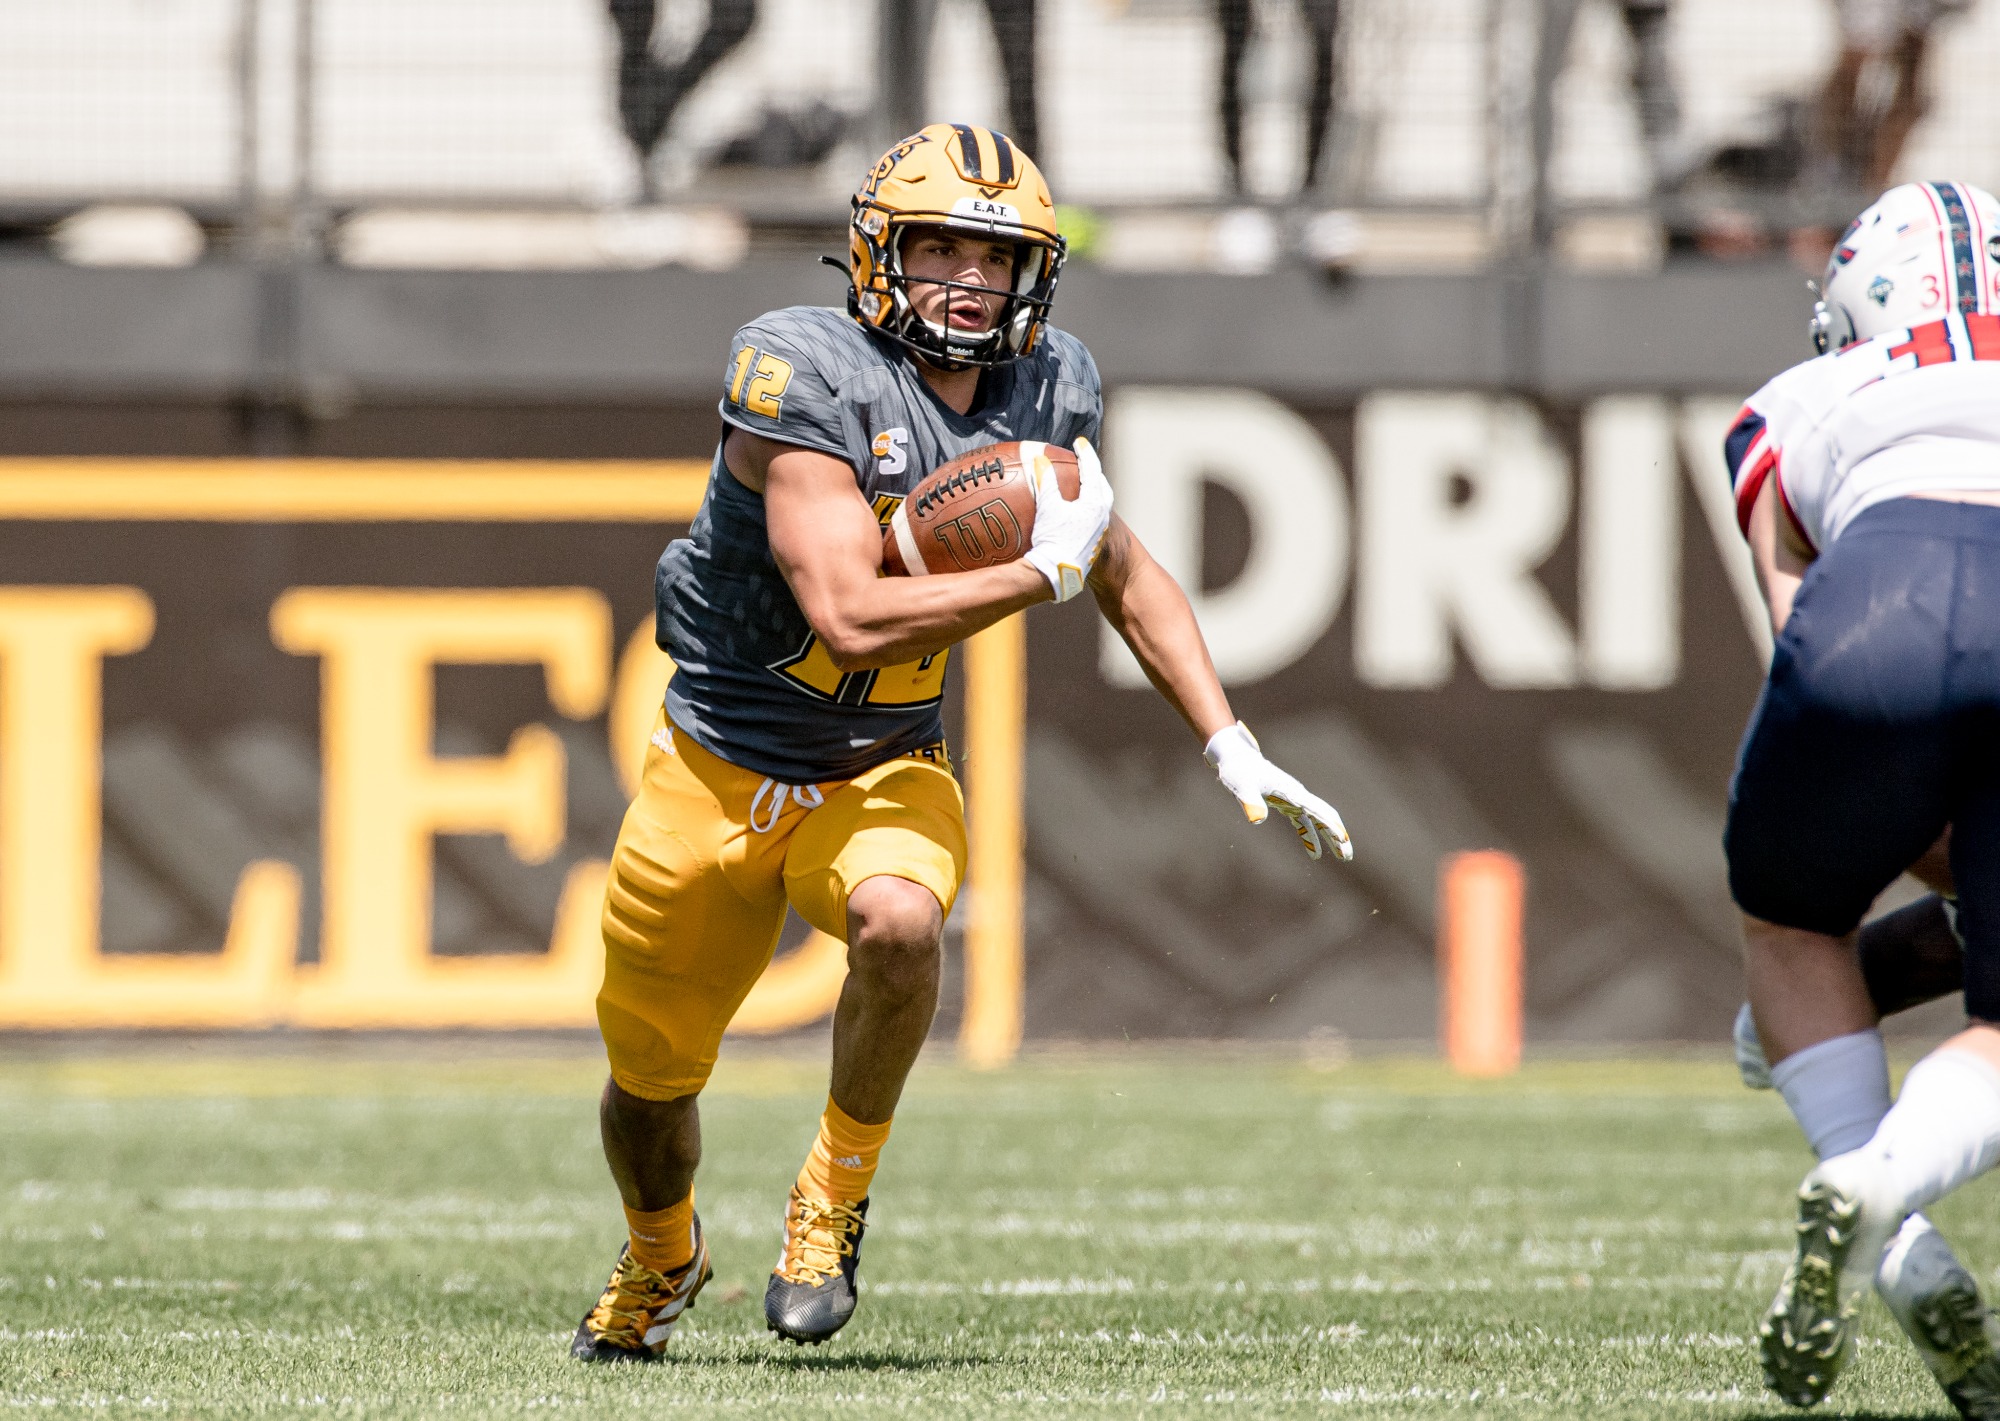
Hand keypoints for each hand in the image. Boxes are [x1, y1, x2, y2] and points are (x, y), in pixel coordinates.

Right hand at [1022, 436, 1112, 602]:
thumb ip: (1045, 481)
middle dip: (1093, 473)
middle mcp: (1103, 514)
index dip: (1085, 454)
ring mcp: (1100, 530)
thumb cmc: (1055, 540)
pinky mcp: (1094, 543)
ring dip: (1092, 492)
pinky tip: (1072, 513)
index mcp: (1095, 502)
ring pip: (1100, 503)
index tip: (1079, 443)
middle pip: (1102, 487)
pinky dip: (1085, 508)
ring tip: (1080, 486)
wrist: (1060, 574)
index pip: (1092, 470)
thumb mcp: (1048, 507)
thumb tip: (1039, 459)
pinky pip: (1093, 517)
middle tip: (1084, 463)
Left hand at [1204, 722, 1352, 861]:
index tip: (1343, 840)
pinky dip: (1311, 837)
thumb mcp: (1242, 787)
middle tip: (1348, 856)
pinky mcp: (1287, 804)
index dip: (1330, 825)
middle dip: (1338, 835)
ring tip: (1342, 858)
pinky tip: (1314, 854)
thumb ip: (1251, 802)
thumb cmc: (1239, 772)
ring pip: (1318, 821)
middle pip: (1325, 815)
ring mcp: (1294, 800)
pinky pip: (1304, 823)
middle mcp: (1298, 795)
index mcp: (1292, 792)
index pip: (1317, 810)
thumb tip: (1257, 820)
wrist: (1238, 759)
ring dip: (1330, 838)